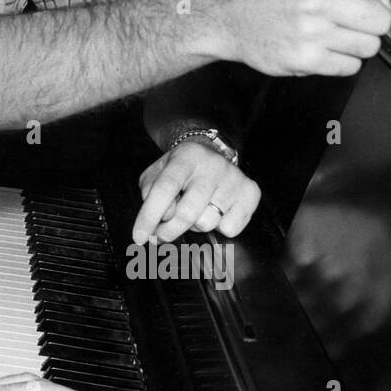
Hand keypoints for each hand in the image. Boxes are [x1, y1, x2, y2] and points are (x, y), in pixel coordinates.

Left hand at [133, 139, 259, 243]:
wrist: (212, 153)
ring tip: (194, 211)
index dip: (149, 216)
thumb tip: (160, 219)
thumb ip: (151, 193)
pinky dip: (219, 228)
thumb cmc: (181, 170)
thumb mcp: (157, 172)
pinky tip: (215, 211)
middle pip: (188, 212)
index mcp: (186, 157)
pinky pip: (231, 229)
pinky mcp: (251, 192)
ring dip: (195, 226)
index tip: (139, 237)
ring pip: (208, 222)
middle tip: (160, 235)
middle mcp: (213, 166)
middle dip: (169, 231)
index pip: (165, 189)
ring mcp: (235, 179)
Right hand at [211, 0, 390, 76]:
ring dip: (357, 42)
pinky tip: (319, 47)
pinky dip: (341, 60)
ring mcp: (312, 33)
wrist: (227, 16)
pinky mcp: (304, 60)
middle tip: (354, 15)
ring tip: (331, 32)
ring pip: (369, 48)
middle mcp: (319, 1)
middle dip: (374, 20)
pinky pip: (349, 67)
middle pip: (381, 20)